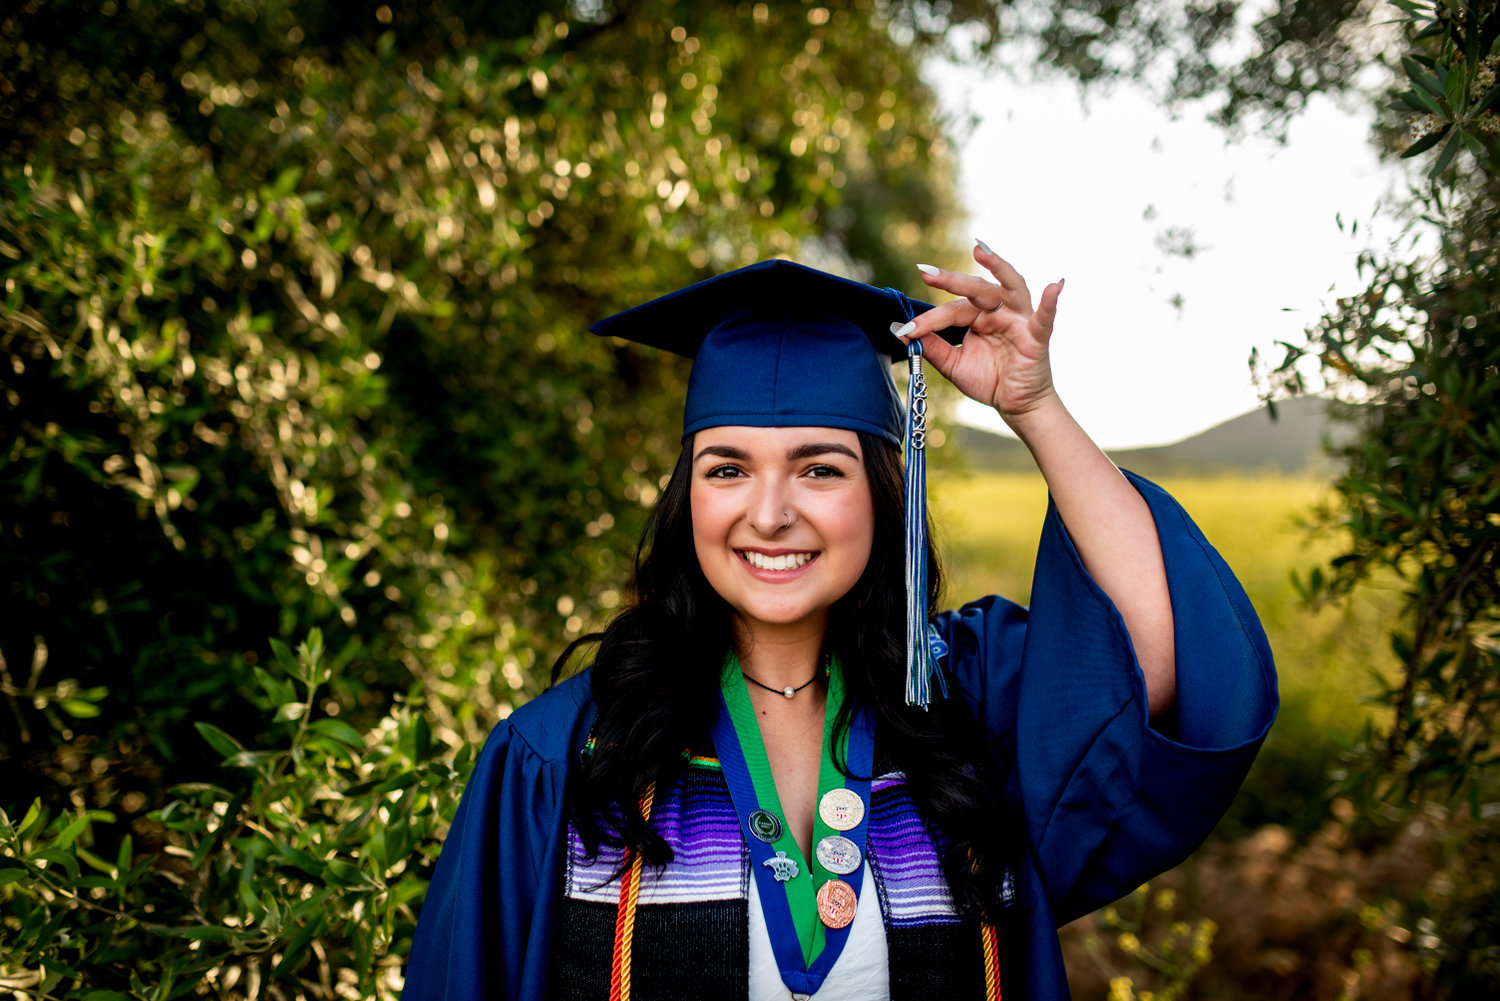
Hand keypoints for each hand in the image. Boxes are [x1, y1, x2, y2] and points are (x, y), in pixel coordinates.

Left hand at [894, 241, 1063, 428]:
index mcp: (978, 317)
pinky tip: (1054, 286)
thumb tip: (900, 331)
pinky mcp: (1037, 337)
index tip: (907, 330)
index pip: (952, 310)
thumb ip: (932, 347)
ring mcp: (1019, 320)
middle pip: (976, 290)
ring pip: (1010, 287)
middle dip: (952, 280)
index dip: (929, 320)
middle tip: (927, 272)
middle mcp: (999, 311)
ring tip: (981, 250)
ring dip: (998, 266)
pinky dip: (1050, 302)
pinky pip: (1045, 318)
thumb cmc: (989, 380)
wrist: (1016, 405)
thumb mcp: (954, 365)